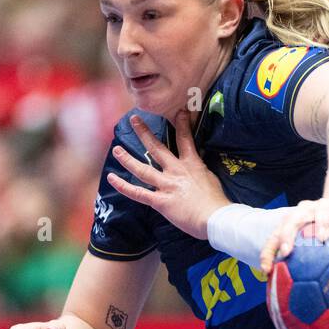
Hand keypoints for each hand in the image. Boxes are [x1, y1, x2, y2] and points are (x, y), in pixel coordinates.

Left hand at [106, 112, 229, 240]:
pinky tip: (112, 179)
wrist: (214, 217)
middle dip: (144, 133)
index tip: (178, 111)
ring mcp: (166, 185)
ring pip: (142, 169)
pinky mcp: (160, 201)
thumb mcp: (211, 179)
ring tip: (117, 150)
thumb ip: (200, 172)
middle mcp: (176, 171)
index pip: (185, 139)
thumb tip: (197, 169)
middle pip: (157, 148)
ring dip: (127, 159)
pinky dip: (123, 187)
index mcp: (192, 164)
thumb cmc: (217, 202)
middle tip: (134, 120)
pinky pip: (138, 193)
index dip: (182, 124)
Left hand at [259, 196, 328, 272]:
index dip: (269, 251)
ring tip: (322, 238)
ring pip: (323, 214)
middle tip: (287, 252)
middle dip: (288, 235)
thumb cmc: (323, 228)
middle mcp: (309, 212)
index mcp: (295, 220)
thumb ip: (302, 266)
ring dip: (320, 225)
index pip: (277, 235)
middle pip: (294, 219)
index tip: (267, 269)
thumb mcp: (311, 241)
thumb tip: (290, 298)